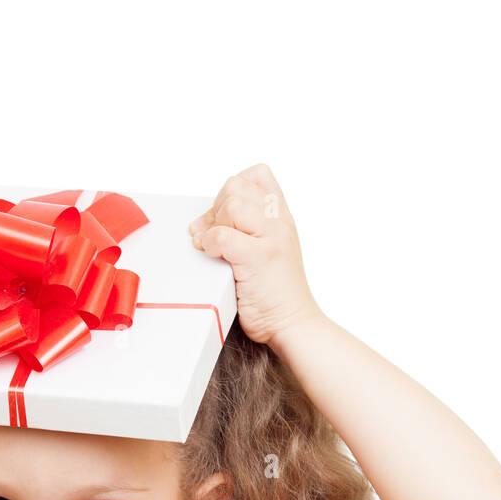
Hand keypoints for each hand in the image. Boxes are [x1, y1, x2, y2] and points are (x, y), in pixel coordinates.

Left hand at [189, 162, 321, 346]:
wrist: (293, 323)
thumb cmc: (276, 294)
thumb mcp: (270, 250)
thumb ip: (251, 229)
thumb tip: (207, 220)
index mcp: (282, 217)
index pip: (257, 175)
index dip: (232, 190)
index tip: (223, 218)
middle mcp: (279, 222)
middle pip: (237, 186)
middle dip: (216, 208)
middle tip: (212, 235)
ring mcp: (271, 238)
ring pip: (231, 204)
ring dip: (212, 225)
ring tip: (212, 247)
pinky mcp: (259, 258)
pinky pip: (223, 235)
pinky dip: (210, 244)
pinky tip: (214, 257)